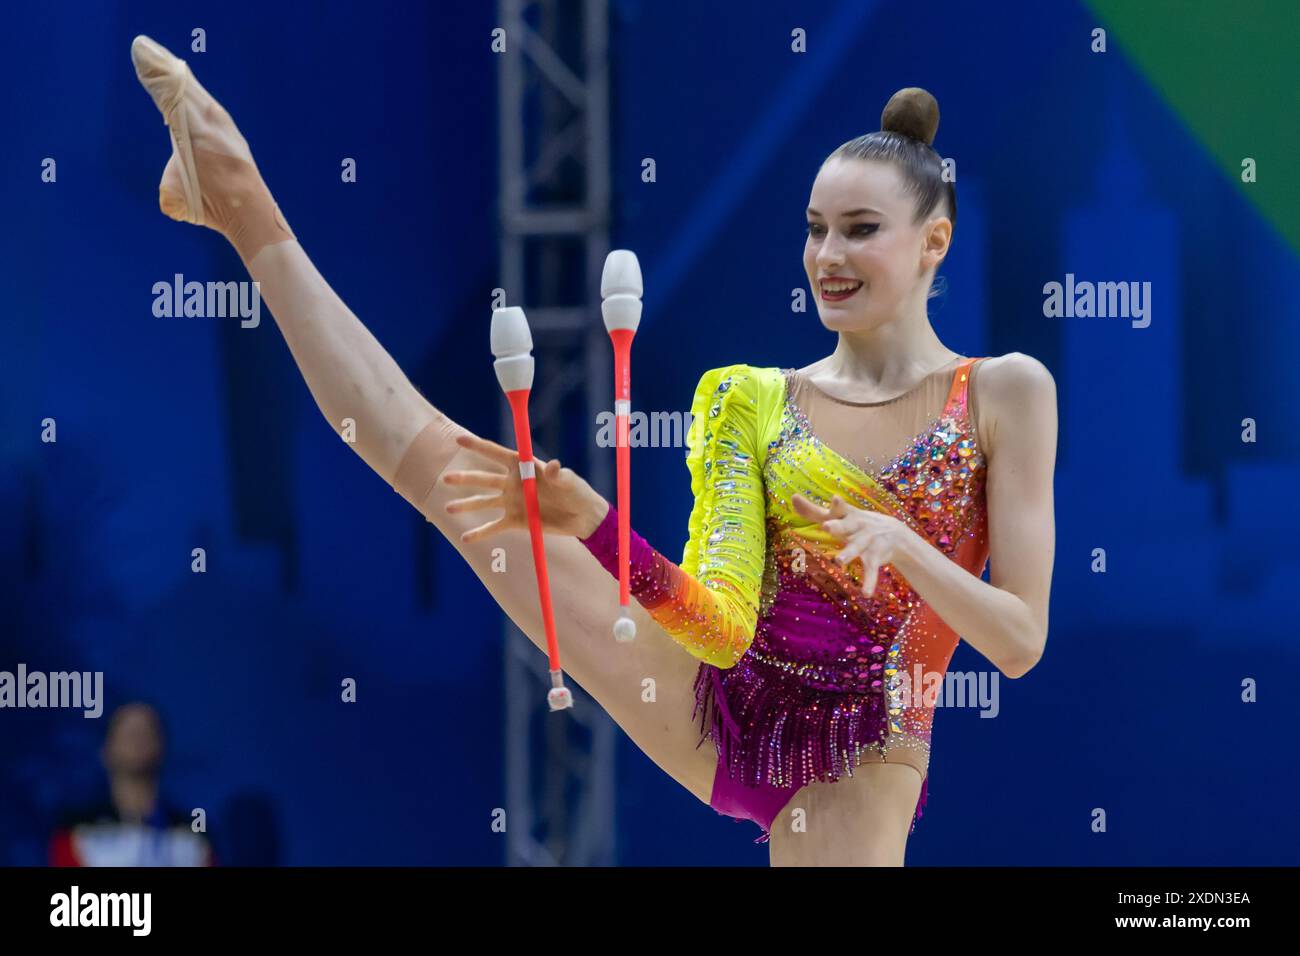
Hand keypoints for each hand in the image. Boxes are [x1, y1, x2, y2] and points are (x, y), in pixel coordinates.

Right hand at [441, 433, 608, 543]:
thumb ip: (559, 474)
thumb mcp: (570, 481)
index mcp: (523, 467)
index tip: (460, 440)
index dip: (478, 446)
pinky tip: (465, 537)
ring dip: (466, 505)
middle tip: (446, 479)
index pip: (497, 454)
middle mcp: (513, 483)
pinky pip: (494, 526)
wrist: (582, 517)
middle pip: (484, 479)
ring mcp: (512, 502)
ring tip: (447, 507)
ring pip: (484, 502)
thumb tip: (553, 466)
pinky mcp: (516, 521)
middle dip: (465, 478)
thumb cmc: (577, 491)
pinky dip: (480, 533)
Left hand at [790, 493, 911, 596]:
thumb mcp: (837, 516)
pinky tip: (865, 594)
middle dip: (837, 527)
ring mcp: (866, 542)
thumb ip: (813, 510)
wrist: (894, 533)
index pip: (839, 509)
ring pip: (855, 548)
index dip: (837, 505)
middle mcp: (857, 526)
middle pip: (845, 526)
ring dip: (848, 554)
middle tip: (827, 526)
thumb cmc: (855, 522)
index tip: (835, 499)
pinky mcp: (874, 558)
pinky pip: (871, 571)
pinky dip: (869, 583)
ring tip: (839, 561)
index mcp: (846, 515)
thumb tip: (793, 497)